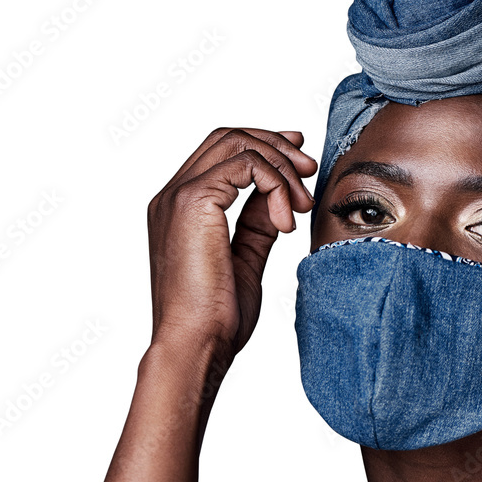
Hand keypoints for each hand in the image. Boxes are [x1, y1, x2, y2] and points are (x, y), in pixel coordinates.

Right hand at [146, 128, 316, 359]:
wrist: (197, 344)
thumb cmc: (217, 317)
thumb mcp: (245, 258)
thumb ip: (256, 223)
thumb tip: (276, 199)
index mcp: (179, 208)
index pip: (220, 152)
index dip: (263, 145)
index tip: (299, 160)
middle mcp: (172, 195)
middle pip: (228, 137)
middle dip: (277, 147)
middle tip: (310, 170)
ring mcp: (179, 195)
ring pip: (238, 144)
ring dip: (282, 167)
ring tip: (303, 205)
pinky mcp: (194, 202)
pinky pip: (246, 165)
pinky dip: (275, 184)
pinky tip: (286, 220)